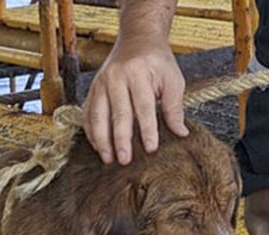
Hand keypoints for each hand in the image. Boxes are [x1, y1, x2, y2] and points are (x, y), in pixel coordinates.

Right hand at [85, 38, 188, 164]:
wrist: (138, 38)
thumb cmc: (158, 62)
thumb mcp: (173, 79)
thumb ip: (175, 107)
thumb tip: (181, 134)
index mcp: (138, 73)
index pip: (144, 106)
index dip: (147, 129)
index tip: (151, 149)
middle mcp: (116, 77)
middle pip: (118, 113)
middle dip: (120, 139)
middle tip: (125, 161)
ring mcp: (101, 82)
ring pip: (97, 114)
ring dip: (102, 139)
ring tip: (108, 159)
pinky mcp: (93, 88)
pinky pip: (88, 112)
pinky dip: (91, 131)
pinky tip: (98, 147)